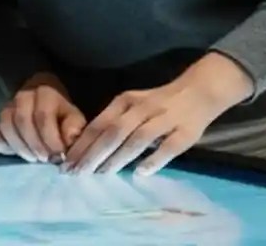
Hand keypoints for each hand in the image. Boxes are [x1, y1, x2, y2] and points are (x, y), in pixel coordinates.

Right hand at [0, 72, 86, 164]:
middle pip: (22, 120)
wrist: (48, 105)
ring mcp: (8, 107)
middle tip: (45, 159)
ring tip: (32, 157)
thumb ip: (74, 128)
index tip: (59, 155)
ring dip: (20, 146)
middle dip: (35, 144)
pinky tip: (12, 152)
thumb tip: (68, 140)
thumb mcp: (74, 118)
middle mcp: (23, 96)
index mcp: (45, 93)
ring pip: (6, 125)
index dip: (51, 139)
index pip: (43, 116)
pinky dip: (0, 144)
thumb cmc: (62, 115)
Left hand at [64, 53, 253, 175]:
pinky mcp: (185, 132)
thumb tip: (85, 148)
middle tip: (77, 172)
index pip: (98, 124)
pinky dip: (154, 159)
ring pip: (137, 139)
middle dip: (93, 153)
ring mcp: (164, 119)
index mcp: (125, 101)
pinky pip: (168, 147)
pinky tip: (140, 173)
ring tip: (102, 174)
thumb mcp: (131, 105)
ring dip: (118, 158)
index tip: (66, 162)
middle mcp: (142, 108)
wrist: (199, 91)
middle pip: (113, 132)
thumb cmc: (157, 103)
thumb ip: (112, 122)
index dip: (81, 144)